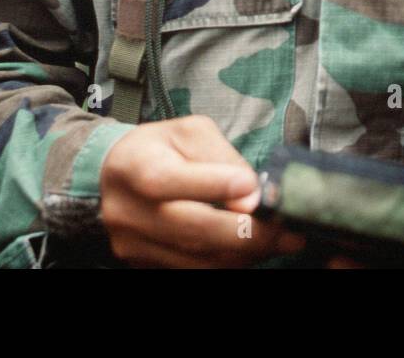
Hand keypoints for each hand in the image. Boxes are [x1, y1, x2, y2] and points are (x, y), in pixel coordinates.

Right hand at [99, 114, 301, 267]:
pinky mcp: (144, 265)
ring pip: (198, 259)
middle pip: (191, 231)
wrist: (117, 175)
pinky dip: (229, 262)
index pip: (168, 181)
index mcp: (135, 167)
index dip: (213, 186)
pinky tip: (252, 248)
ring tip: (280, 240)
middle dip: (247, 233)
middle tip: (287, 230)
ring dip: (246, 253)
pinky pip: (194, 270)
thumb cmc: (161, 148)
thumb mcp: (191, 133)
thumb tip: (250, 195)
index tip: (254, 190)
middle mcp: (128, 211)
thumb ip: (222, 158)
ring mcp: (134, 245)